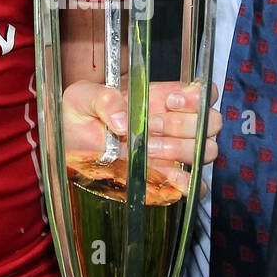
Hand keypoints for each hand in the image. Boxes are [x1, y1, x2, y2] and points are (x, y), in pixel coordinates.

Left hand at [61, 80, 219, 190]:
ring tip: (148, 148)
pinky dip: (189, 182)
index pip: (204, 92)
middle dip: (183, 124)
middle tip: (153, 125)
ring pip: (205, 150)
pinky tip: (169, 176)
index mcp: (160, 98)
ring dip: (180, 149)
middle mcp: (173, 124)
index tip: (170, 101)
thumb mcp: (82, 97)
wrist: (66, 146)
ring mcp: (172, 152)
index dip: (197, 96)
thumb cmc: (77, 115)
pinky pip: (194, 184)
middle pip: (211, 122)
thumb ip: (103, 99)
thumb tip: (123, 119)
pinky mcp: (166, 179)